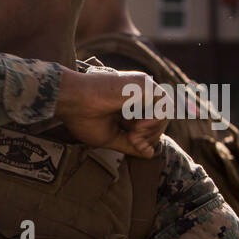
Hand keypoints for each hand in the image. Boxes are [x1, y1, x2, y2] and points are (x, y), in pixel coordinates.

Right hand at [55, 68, 172, 157]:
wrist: (73, 101)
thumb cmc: (84, 118)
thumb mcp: (111, 137)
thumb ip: (132, 145)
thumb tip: (150, 154)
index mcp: (128, 105)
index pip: (149, 124)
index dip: (145, 139)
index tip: (132, 144)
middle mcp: (138, 94)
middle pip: (160, 120)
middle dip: (150, 136)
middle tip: (132, 141)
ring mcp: (142, 88)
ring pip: (165, 113)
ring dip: (152, 130)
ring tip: (133, 134)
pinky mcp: (145, 85)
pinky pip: (165, 105)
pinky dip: (156, 120)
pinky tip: (138, 126)